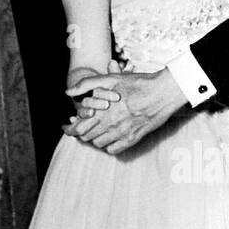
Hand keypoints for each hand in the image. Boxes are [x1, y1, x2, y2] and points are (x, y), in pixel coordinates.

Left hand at [63, 70, 186, 153]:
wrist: (162, 92)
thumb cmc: (137, 83)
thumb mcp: (111, 78)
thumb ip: (87, 84)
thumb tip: (68, 92)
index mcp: (102, 110)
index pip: (78, 127)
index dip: (70, 128)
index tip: (67, 127)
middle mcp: (110, 124)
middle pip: (86, 137)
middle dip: (80, 133)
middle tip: (79, 128)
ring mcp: (121, 133)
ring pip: (98, 144)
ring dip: (95, 138)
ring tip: (96, 131)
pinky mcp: (132, 139)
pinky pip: (113, 150)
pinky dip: (108, 145)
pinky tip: (110, 137)